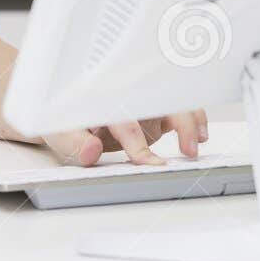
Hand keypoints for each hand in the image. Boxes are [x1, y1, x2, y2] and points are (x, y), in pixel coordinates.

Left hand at [41, 110, 207, 166]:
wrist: (63, 108)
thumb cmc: (62, 119)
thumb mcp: (58, 132)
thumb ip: (73, 143)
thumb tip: (92, 151)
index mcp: (101, 99)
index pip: (124, 121)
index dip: (137, 144)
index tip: (149, 164)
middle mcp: (126, 96)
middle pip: (159, 102)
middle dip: (179, 124)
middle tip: (189, 150)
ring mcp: (142, 101)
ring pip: (173, 102)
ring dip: (190, 121)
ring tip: (196, 145)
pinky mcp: (154, 109)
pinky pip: (179, 108)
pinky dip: (194, 118)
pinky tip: (201, 134)